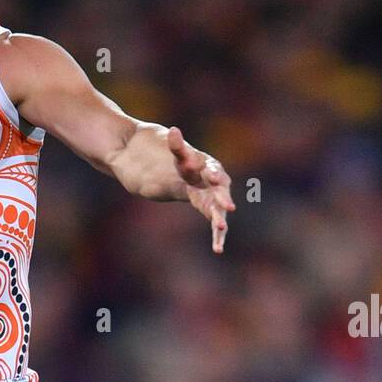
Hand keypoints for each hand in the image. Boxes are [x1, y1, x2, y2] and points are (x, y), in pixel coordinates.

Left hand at [167, 126, 234, 253]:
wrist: (154, 160)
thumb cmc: (166, 151)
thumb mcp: (170, 148)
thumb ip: (175, 145)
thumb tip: (174, 132)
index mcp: (205, 163)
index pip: (212, 169)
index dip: (214, 174)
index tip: (215, 178)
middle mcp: (210, 179)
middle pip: (219, 190)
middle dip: (222, 198)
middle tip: (227, 207)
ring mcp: (207, 193)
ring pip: (217, 208)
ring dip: (219, 218)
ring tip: (220, 229)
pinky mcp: (202, 205)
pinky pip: (213, 220)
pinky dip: (217, 234)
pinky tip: (218, 249)